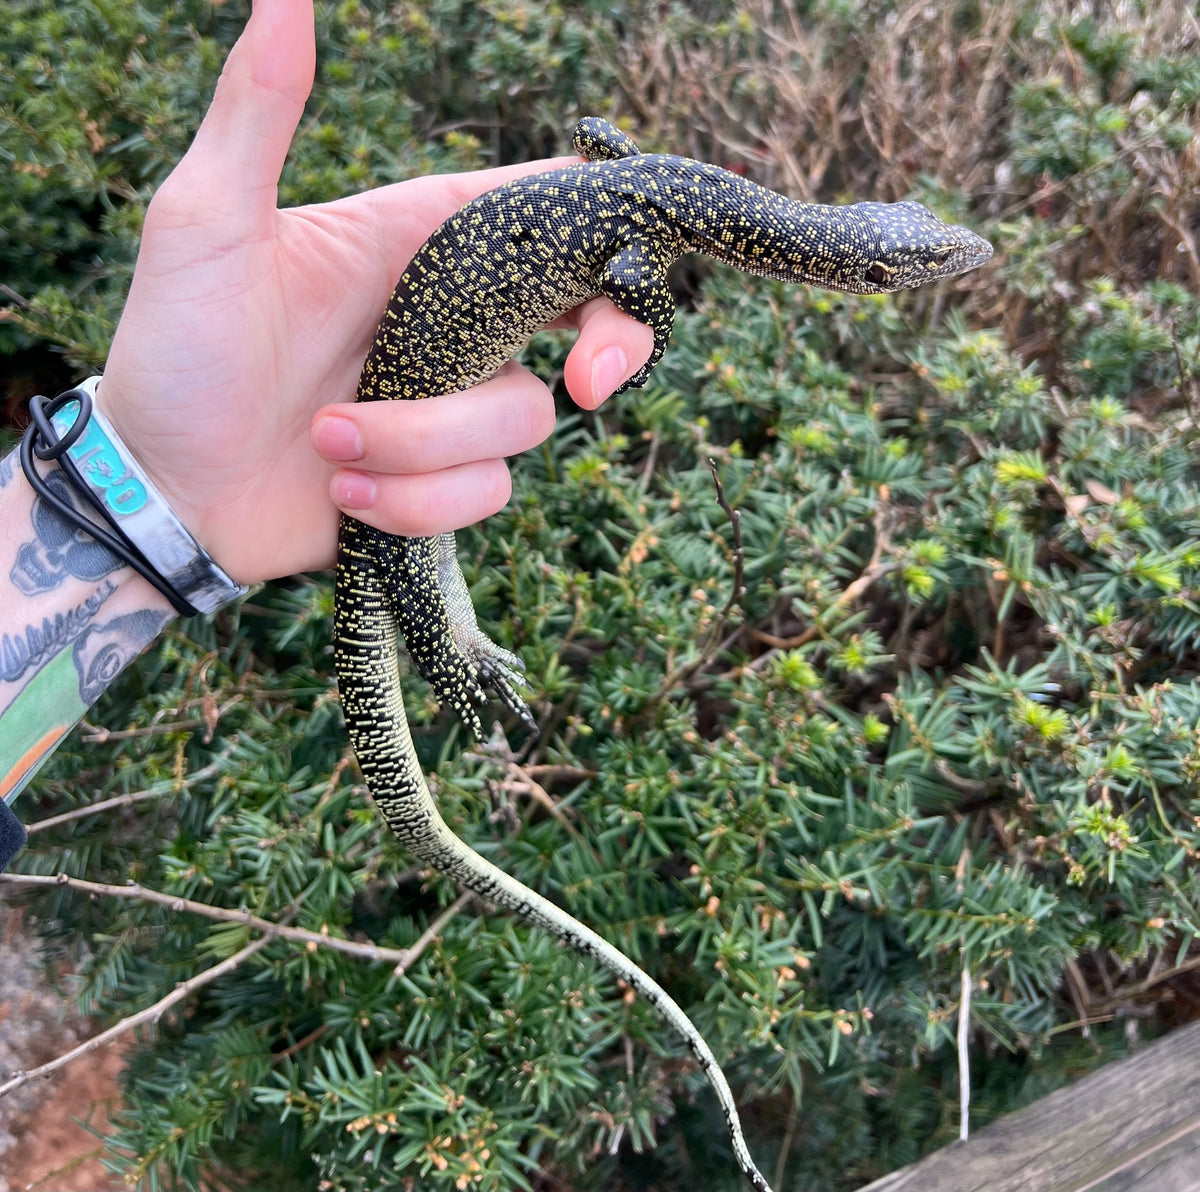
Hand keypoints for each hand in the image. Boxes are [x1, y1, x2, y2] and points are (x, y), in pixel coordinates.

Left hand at [102, 0, 651, 584]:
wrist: (160, 488)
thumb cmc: (174, 350)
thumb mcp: (205, 222)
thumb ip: (256, 110)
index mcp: (413, 245)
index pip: (539, 213)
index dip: (601, 230)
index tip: (622, 262)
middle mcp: (449, 323)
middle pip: (583, 321)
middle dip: (610, 348)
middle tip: (590, 382)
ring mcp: (449, 406)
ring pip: (520, 421)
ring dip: (421, 443)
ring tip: (327, 442)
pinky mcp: (440, 481)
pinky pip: (483, 491)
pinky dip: (414, 501)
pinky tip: (342, 495)